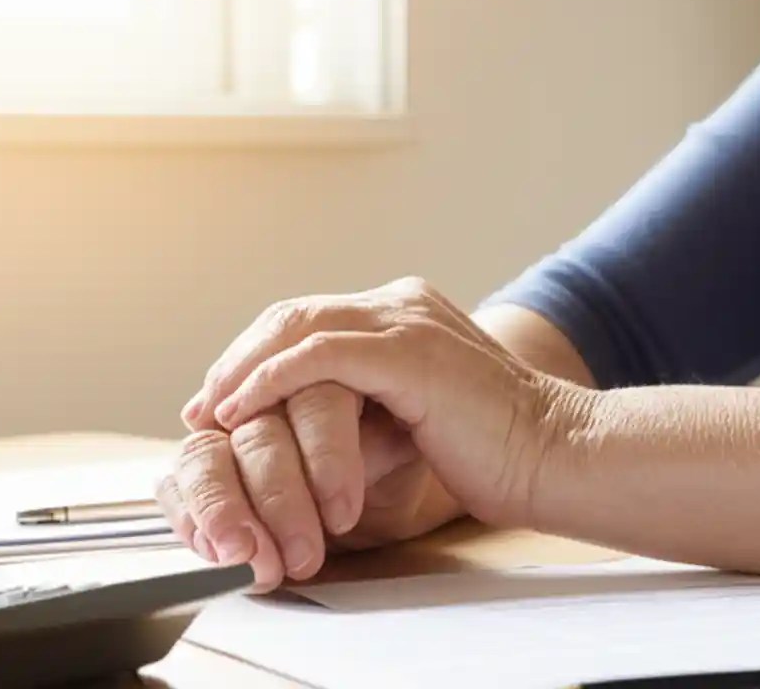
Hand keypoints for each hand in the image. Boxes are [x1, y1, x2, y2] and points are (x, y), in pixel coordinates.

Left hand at [157, 277, 589, 588]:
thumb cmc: (493, 451)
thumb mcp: (416, 415)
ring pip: (298, 326)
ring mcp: (406, 322)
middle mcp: (403, 305)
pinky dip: (271, 379)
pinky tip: (243, 407)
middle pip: (295, 314)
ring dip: (244, 368)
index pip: (313, 319)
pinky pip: (319, 356)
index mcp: (407, 314)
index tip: (225, 398)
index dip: (260, 355)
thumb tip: (308, 428)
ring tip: (212, 408)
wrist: (554, 455)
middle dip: (241, 357)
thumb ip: (370, 402)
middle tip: (204, 402)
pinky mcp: (408, 353)